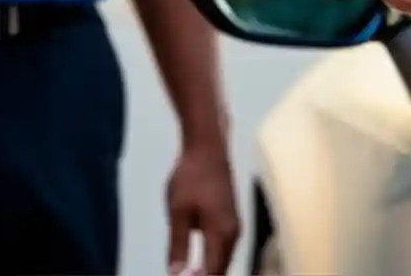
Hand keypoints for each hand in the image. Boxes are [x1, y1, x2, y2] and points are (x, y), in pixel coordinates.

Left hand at [166, 146, 240, 275]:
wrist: (208, 148)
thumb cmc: (191, 177)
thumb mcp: (178, 212)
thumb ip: (178, 246)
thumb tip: (176, 274)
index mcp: (220, 233)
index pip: (211, 273)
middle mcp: (233, 233)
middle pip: (220, 269)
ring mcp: (234, 225)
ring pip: (223, 260)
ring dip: (208, 271)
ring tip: (188, 274)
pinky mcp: (230, 219)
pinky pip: (223, 249)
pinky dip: (212, 260)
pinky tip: (197, 263)